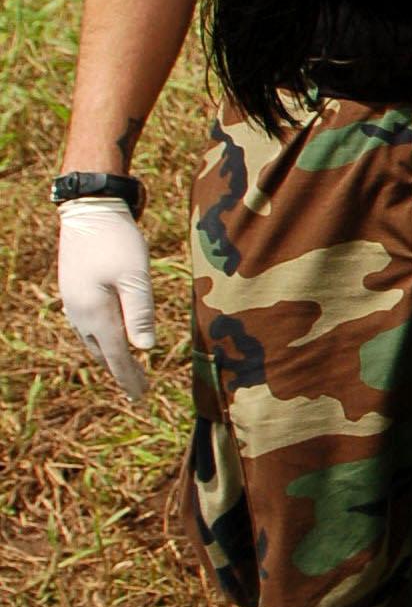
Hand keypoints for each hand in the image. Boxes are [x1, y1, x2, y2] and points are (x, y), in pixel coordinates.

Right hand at [58, 198, 155, 399]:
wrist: (89, 210)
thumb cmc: (117, 241)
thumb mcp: (135, 277)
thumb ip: (140, 313)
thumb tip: (144, 349)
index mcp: (96, 313)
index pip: (115, 356)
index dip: (129, 378)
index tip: (140, 396)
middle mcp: (79, 313)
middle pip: (101, 352)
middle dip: (120, 371)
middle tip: (137, 388)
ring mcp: (73, 302)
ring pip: (90, 340)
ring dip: (108, 356)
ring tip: (124, 368)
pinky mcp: (72, 290)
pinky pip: (85, 326)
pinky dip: (98, 339)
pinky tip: (106, 337)